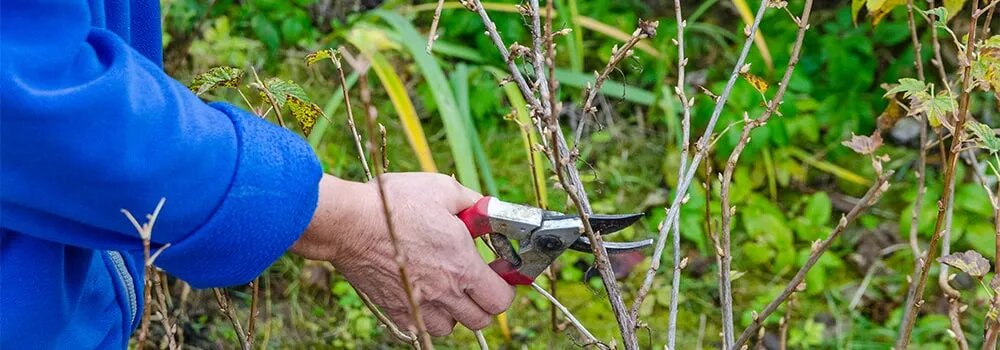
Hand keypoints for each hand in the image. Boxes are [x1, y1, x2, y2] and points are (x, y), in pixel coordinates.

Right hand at [291, 173, 514, 335]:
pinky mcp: (395, 310)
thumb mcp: (443, 190)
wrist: (347, 223)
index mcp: (462, 266)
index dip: (506, 285)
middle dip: (484, 300)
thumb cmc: (394, 203)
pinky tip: (422, 290)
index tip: (499, 270)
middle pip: (481, 319)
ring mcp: (418, 305)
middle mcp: (444, 293)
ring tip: (446, 285)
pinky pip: (421, 326)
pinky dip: (427, 314)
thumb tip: (489, 211)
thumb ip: (474, 204)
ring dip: (455, 311)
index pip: (501, 298)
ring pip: (451, 326)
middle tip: (476, 278)